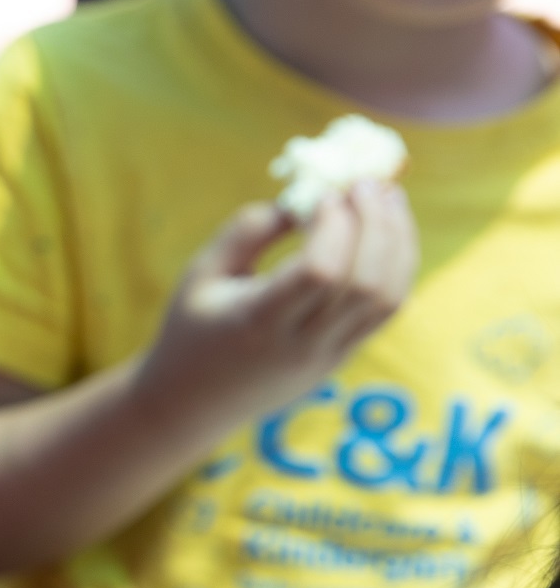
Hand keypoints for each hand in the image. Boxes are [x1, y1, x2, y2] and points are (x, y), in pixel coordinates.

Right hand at [137, 183, 417, 426]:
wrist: (190, 403)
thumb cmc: (189, 330)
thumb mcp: (200, 274)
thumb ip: (246, 232)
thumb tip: (302, 200)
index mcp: (257, 322)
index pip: (320, 271)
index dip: (334, 225)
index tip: (324, 193)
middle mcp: (300, 344)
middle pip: (365, 282)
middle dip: (376, 223)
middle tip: (368, 183)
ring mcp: (327, 356)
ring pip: (388, 296)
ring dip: (398, 242)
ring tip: (388, 201)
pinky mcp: (341, 358)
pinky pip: (387, 310)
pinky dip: (397, 266)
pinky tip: (387, 234)